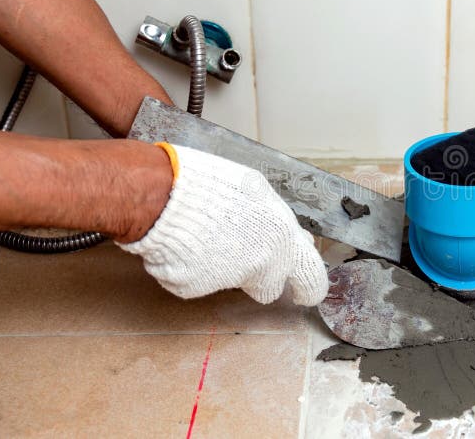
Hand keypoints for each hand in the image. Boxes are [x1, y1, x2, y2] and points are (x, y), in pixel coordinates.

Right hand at [117, 143, 328, 305]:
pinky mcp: (196, 288)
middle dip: (265, 280)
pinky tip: (186, 243)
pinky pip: (200, 281)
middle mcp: (262, 264)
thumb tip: (290, 237)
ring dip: (228, 269)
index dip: (309, 287)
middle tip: (249, 264)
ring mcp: (229, 279)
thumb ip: (277, 222)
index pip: (311, 276)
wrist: (163, 194)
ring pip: (234, 282)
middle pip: (271, 289)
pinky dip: (194, 267)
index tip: (307, 292)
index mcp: (283, 237)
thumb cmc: (211, 183)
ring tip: (208, 238)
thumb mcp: (258, 192)